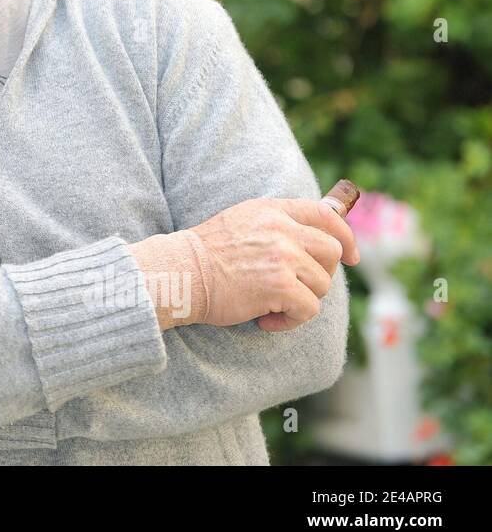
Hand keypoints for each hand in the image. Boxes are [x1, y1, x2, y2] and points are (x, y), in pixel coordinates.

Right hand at [186, 196, 358, 331]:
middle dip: (321, 274)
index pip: (324, 215)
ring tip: (270, 306)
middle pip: (331, 251)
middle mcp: (281, 228)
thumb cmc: (204, 255)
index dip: (345, 236)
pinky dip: (290, 321)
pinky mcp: (281, 285)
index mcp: (271, 210)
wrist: (180, 272)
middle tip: (298, 288)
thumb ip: (275, 224)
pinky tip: (264, 320)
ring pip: (321, 284)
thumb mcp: (241, 222)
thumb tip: (313, 239)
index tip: (351, 256)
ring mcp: (283, 256)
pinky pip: (308, 308)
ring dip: (300, 300)